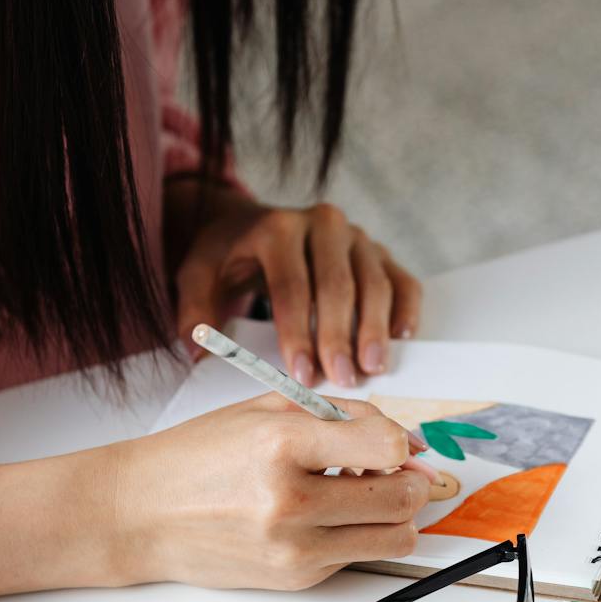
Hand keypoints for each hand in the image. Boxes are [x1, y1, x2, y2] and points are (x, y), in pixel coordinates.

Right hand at [105, 394, 432, 590]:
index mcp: (282, 445)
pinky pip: (357, 557)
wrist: (140, 514)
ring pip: (395, 538)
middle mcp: (290, 501)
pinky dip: (356, 536)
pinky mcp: (295, 579)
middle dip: (411, 482)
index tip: (393, 443)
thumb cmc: (198, 456)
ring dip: (396, 516)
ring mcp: (294, 548)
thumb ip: (340, 417)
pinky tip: (323, 517)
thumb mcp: (267, 411)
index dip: (401, 442)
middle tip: (396, 472)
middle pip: (401, 498)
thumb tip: (405, 440)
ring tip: (366, 497)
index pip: (386, 445)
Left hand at [169, 184, 421, 387]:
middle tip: (344, 378)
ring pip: (374, 282)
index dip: (298, 333)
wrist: (253, 223)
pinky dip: (406, 308)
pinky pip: (402, 279)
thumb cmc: (229, 257)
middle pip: (337, 284)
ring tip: (373, 367)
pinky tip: (402, 338)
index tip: (302, 375)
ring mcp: (356, 236)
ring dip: (375, 328)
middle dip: (341, 336)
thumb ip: (194, 311)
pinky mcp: (379, 251)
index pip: (291, 286)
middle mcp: (322, 224)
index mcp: (277, 229)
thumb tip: (200, 350)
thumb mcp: (197, 275)